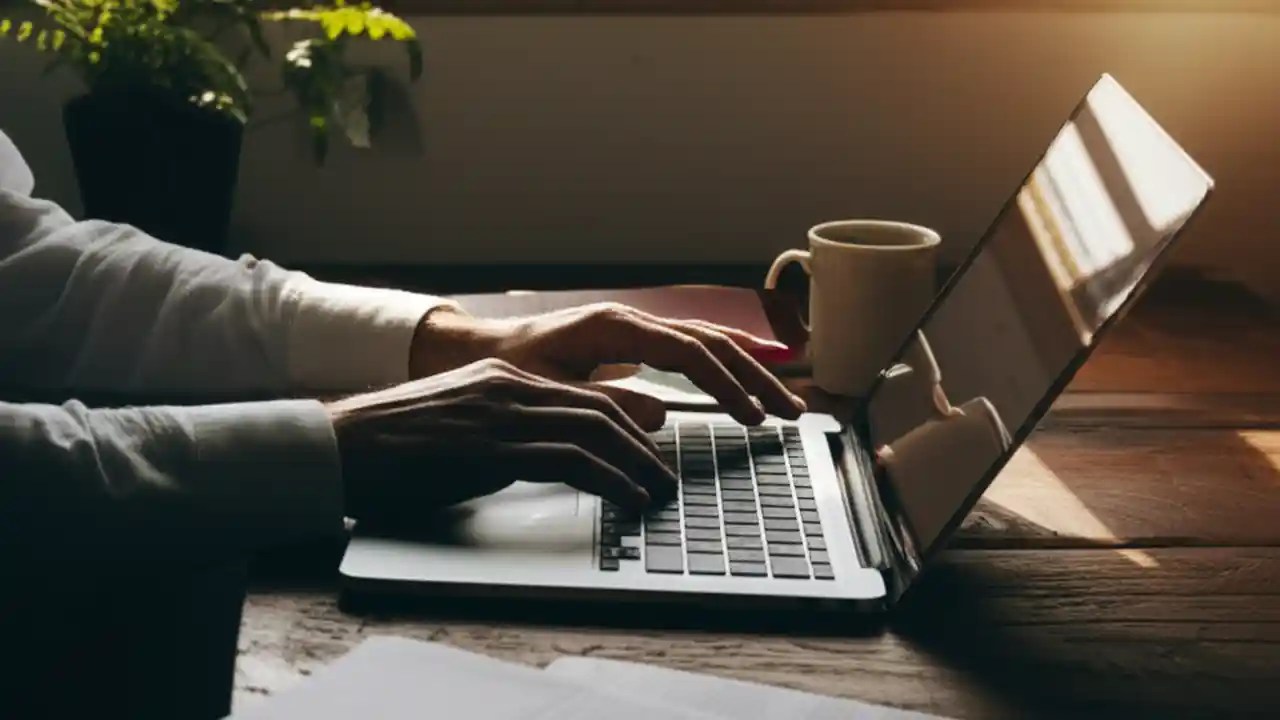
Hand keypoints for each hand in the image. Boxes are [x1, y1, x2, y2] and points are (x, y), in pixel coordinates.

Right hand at [327, 358, 677, 520]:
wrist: (336, 446)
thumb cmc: (389, 449)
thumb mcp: (459, 432)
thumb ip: (503, 437)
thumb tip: (541, 462)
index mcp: (501, 377)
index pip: (581, 396)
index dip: (625, 425)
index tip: (648, 453)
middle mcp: (508, 385)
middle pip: (599, 410)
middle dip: (642, 446)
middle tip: (667, 478)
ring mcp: (500, 412)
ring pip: (594, 430)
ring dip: (637, 465)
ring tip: (660, 494)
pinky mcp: (491, 446)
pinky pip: (570, 460)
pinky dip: (611, 480)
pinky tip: (630, 500)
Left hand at [410, 303, 804, 425]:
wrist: (486, 349)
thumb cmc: (511, 369)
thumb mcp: (548, 392)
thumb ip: (600, 403)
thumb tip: (657, 415)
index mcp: (614, 327)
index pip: (687, 351)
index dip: (724, 383)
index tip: (751, 414)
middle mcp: (633, 321)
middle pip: (710, 342)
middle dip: (755, 376)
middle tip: (791, 410)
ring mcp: (637, 328)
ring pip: (708, 342)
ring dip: (750, 369)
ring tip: (786, 400)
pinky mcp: (637, 342)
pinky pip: (693, 347)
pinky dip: (728, 359)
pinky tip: (753, 370)